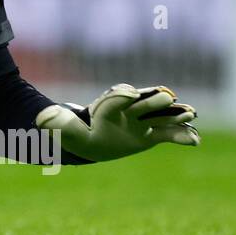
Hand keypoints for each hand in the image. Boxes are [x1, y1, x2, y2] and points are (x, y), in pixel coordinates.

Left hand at [34, 83, 199, 161]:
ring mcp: (141, 122)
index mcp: (106, 107)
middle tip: (167, 96)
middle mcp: (127, 111)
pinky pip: (168, 135)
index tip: (128, 93)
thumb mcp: (62, 130)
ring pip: (160, 116)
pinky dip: (181, 136)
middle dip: (152, 100)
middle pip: (142, 103)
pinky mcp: (151, 135)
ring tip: (189, 114)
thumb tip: (40, 119)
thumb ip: (55, 123)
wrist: (90, 140)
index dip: (120, 97)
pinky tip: (195, 141)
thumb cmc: (76, 133)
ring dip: (173, 115)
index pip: (115, 99)